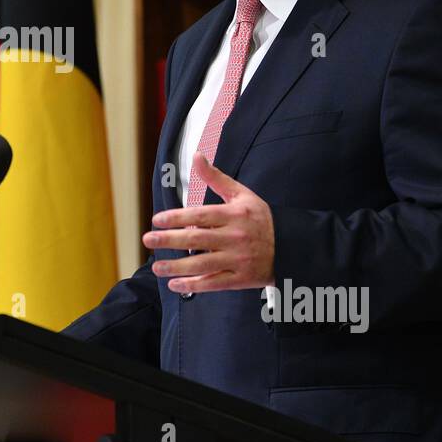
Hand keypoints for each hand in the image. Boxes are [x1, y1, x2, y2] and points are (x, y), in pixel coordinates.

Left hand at [144, 153, 274, 293]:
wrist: (293, 246)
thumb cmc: (262, 218)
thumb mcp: (242, 195)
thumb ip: (216, 178)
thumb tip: (197, 156)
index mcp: (234, 215)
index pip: (201, 216)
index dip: (177, 218)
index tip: (157, 220)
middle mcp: (235, 237)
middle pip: (197, 240)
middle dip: (170, 240)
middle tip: (148, 240)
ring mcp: (238, 259)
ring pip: (203, 265)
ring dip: (177, 267)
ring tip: (157, 266)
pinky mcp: (241, 279)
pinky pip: (214, 283)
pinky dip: (194, 285)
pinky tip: (175, 284)